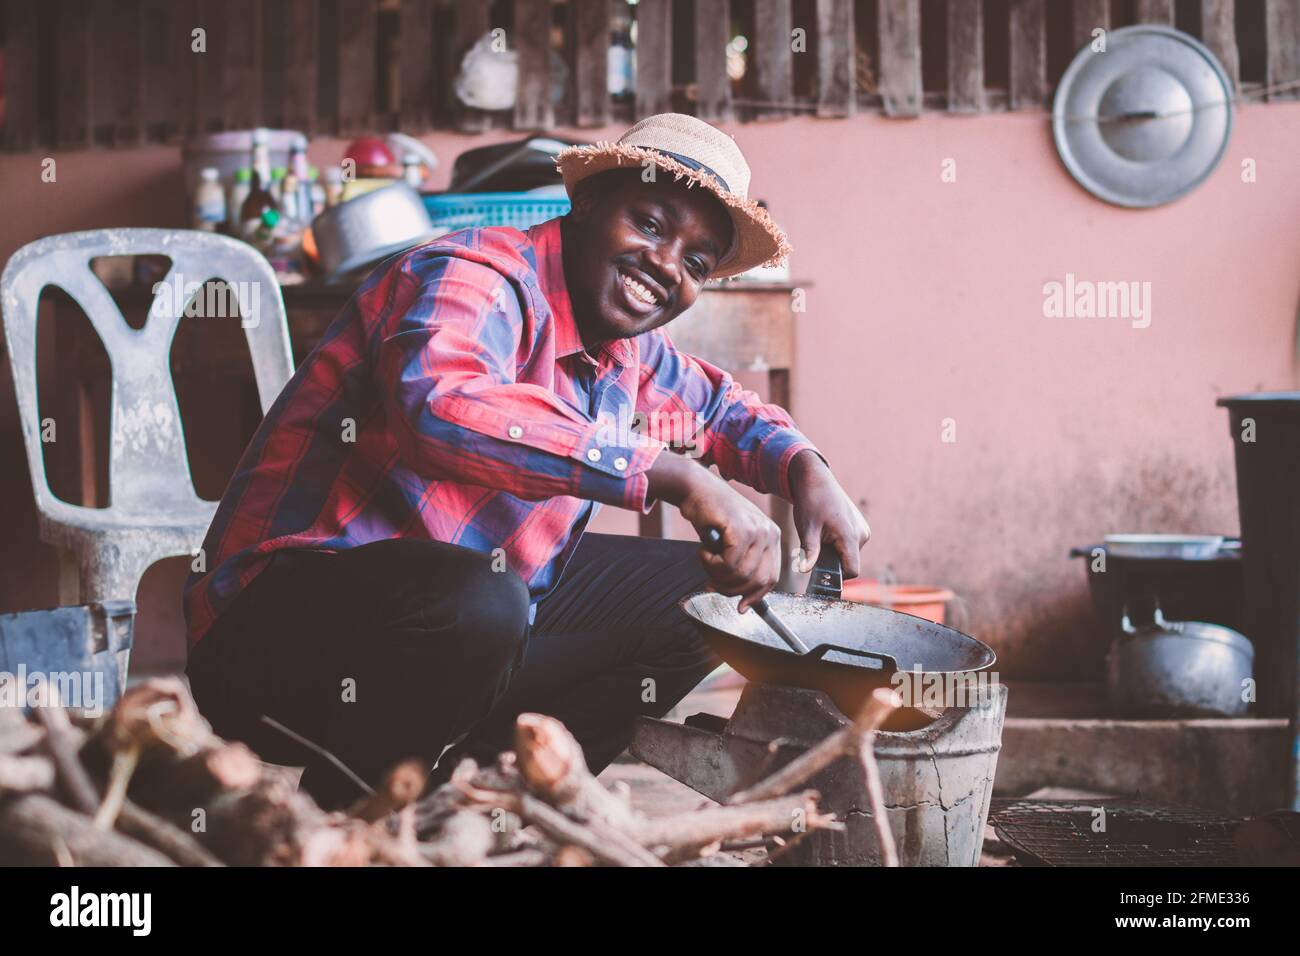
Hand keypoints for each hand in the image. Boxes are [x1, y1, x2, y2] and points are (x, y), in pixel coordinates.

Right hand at [648, 453, 781, 611]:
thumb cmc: (711, 517)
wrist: (696, 489)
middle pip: (757, 581)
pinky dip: (710, 564)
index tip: (741, 608)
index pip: (771, 578)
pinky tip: (703, 551)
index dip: (755, 597)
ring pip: (741, 575)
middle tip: (711, 584)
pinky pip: (728, 564)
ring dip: (717, 575)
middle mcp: (770, 533)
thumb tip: (743, 604)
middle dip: (731, 589)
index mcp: (772, 537)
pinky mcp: (740, 529)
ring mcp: (757, 530)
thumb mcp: (732, 544)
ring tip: (706, 560)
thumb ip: (741, 568)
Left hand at [788, 450, 870, 578]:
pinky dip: (838, 543)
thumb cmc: (811, 502)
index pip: (852, 571)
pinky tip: (826, 531)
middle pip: (849, 562)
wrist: (816, 480)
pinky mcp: (860, 526)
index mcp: (851, 536)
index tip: (820, 572)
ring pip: (849, 553)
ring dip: (834, 552)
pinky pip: (851, 544)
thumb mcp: (807, 530)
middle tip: (814, 548)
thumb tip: (804, 571)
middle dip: (832, 561)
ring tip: (820, 536)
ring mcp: (863, 529)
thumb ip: (810, 553)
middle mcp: (862, 534)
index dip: (836, 576)